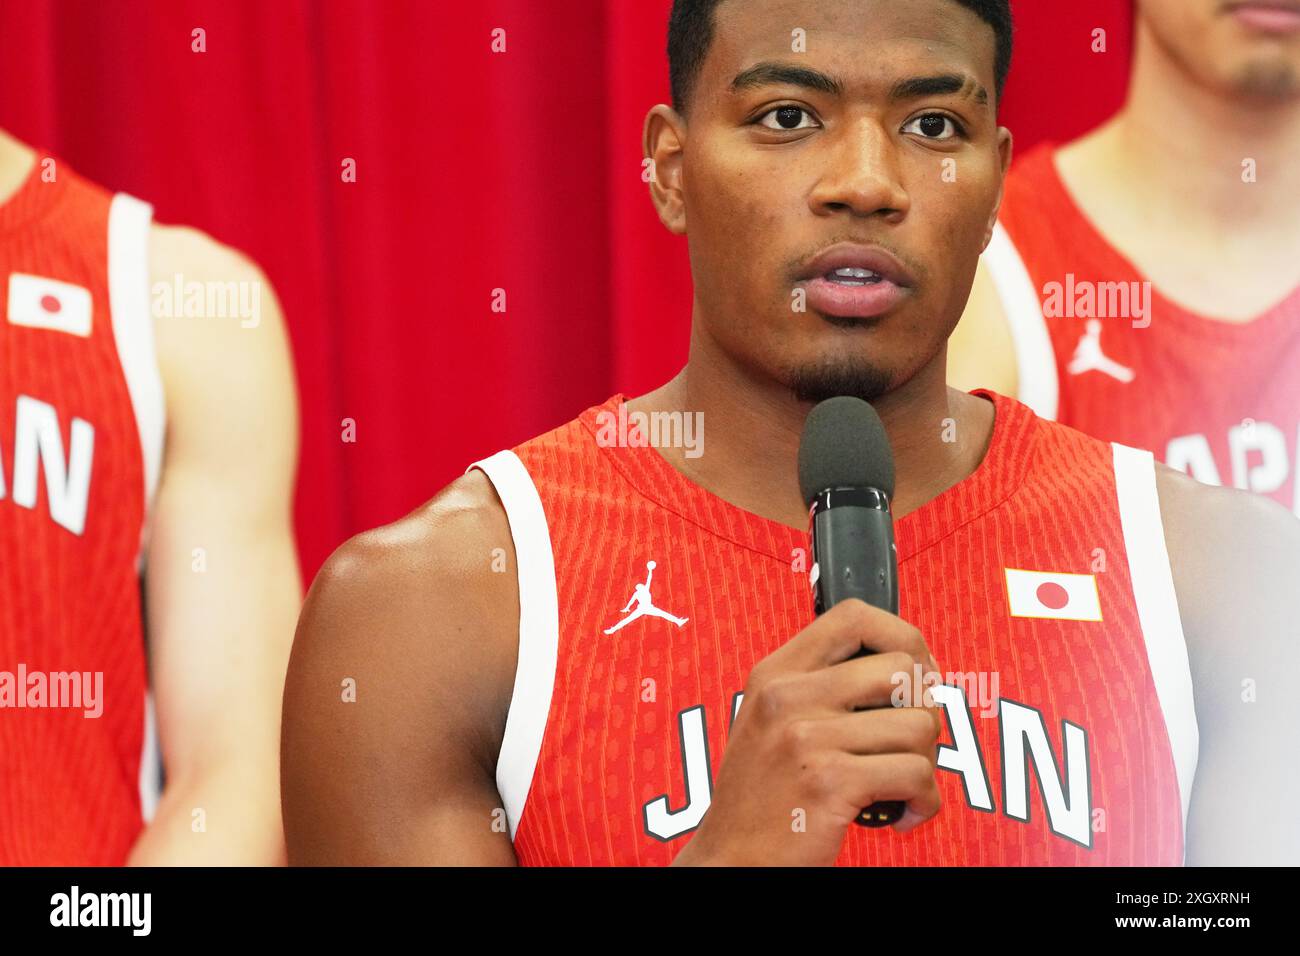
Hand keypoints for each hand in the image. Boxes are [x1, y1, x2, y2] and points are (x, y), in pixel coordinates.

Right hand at [672, 599, 941, 865]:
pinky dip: (923, 801)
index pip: (855, 617)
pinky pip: (915, 775)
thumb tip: (904, 668)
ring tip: (901, 784)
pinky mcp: (830, 782)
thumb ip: (820, 687)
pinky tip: (903, 812)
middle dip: (925, 709)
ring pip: (918, 725)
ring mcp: (806, 738)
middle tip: (911, 742)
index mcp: (776, 674)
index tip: (915, 673)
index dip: (903, 638)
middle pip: (902, 669)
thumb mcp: (769, 721)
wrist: (732, 860)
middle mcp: (788, 697)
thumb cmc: (759, 798)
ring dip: (925, 763)